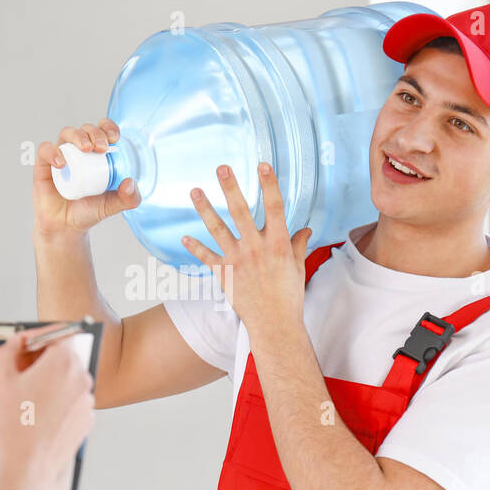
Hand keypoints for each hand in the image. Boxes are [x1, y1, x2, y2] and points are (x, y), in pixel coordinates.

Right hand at [0, 326, 94, 489]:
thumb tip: (17, 340)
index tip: (28, 342)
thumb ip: (9, 349)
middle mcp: (82, 378)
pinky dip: (59, 403)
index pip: (59, 334)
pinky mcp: (87, 420)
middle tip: (20, 372)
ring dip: (51, 383)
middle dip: (43, 361)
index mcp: (63, 362)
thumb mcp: (0, 379)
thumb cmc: (13, 426)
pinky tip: (39, 416)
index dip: (40, 337)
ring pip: (68, 381)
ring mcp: (87, 401)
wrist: (27, 468)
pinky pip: (73, 402)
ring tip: (27, 401)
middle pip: (65, 357)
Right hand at [33, 119, 140, 239]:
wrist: (65, 227)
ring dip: (77, 136)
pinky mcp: (44, 165)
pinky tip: (61, 163)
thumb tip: (131, 183)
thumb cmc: (88, 211)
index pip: (103, 131)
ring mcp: (61, 155)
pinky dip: (53, 152)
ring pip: (67, 133)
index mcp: (98, 155)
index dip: (108, 128)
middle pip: (86, 129)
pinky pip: (45, 150)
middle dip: (95, 133)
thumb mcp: (112, 206)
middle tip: (102, 148)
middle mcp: (79, 151)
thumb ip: (128, 198)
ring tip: (86, 149)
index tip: (115, 138)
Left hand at [180, 162, 311, 340]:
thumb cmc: (288, 296)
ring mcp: (238, 260)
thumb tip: (305, 229)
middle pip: (241, 211)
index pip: (274, 207)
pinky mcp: (224, 274)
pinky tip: (184, 236)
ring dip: (205, 209)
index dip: (269, 184)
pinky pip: (206, 257)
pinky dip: (195, 248)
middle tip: (222, 167)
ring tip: (194, 191)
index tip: (263, 164)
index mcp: (278, 244)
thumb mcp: (297, 267)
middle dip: (231, 187)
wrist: (274, 324)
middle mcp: (256, 248)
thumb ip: (299, 245)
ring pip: (218, 229)